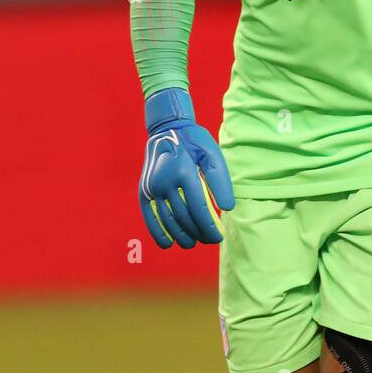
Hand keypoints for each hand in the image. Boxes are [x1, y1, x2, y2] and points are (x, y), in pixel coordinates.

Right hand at [139, 88, 234, 248]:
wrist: (166, 129)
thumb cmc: (194, 142)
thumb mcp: (212, 154)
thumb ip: (220, 181)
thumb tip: (228, 207)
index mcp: (184, 172)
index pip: (199, 208)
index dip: (209, 226)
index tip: (219, 236)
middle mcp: (165, 182)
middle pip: (184, 217)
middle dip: (199, 233)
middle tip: (211, 240)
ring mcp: (152, 187)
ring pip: (168, 220)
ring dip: (181, 236)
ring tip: (194, 243)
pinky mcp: (143, 191)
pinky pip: (149, 216)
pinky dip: (157, 232)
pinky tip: (168, 244)